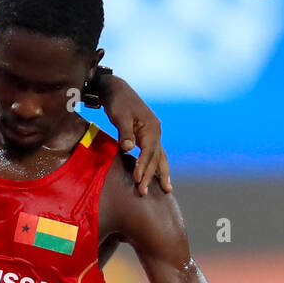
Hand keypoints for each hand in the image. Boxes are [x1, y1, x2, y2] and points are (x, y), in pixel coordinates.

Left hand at [101, 77, 171, 196]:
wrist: (117, 90)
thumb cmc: (117, 102)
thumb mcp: (119, 116)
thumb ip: (124, 132)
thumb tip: (128, 148)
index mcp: (151, 127)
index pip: (148, 152)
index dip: (143, 167)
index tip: (136, 180)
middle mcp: (156, 132)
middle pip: (155, 158)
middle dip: (151, 176)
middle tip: (143, 193)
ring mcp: (153, 134)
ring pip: (159, 157)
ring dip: (161, 174)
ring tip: (166, 190)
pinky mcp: (146, 136)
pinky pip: (154, 154)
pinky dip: (156, 166)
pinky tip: (157, 176)